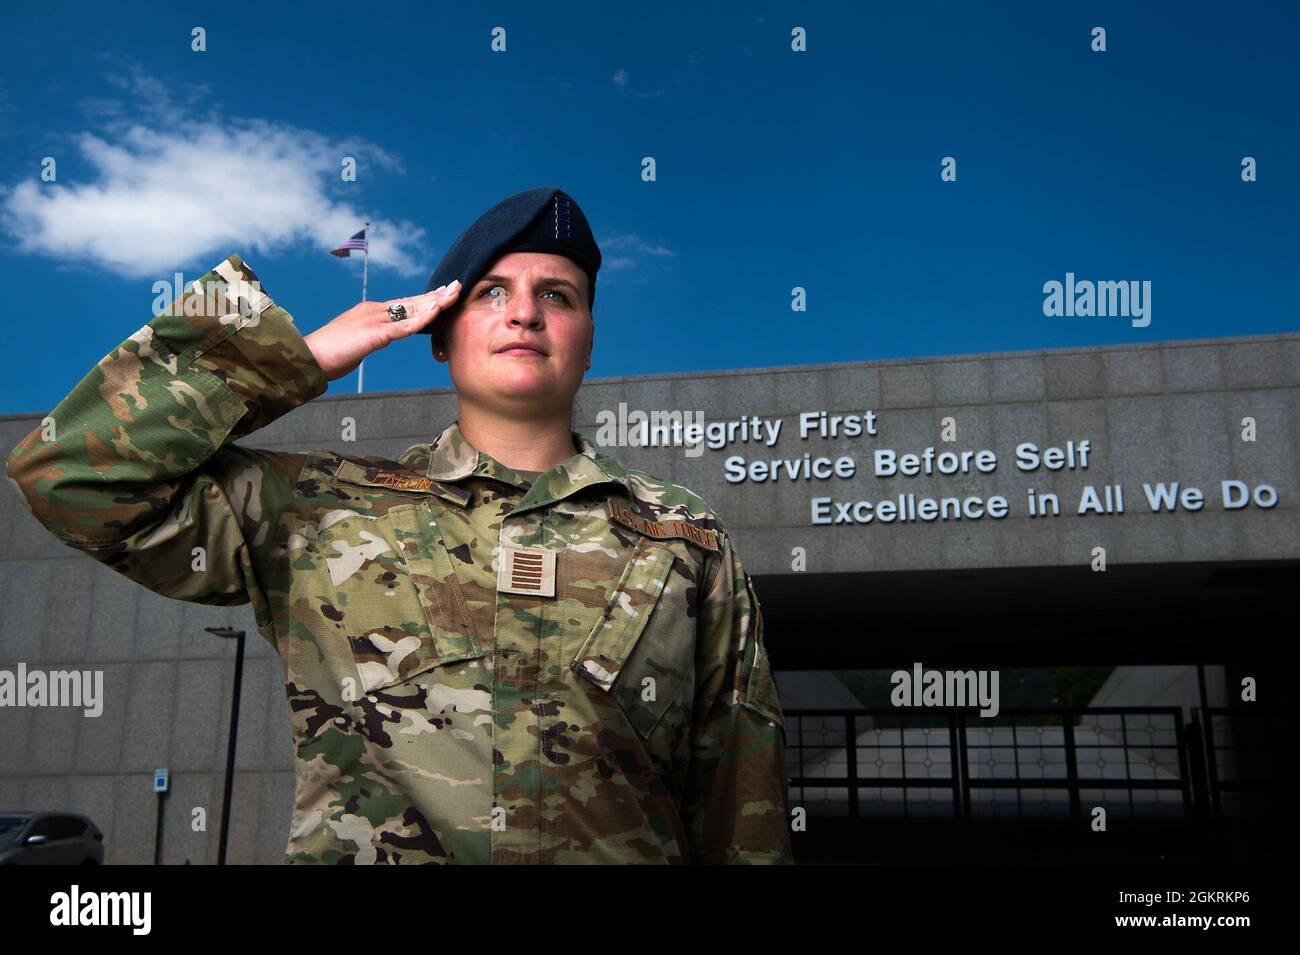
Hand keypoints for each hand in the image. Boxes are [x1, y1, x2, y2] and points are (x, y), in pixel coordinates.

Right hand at [303, 281, 460, 379]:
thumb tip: (380, 339)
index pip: (403, 304)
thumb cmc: (328, 355)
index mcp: (369, 312)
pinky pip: (405, 326)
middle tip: (456, 286)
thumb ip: (370, 338)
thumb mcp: (355, 343)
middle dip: (436, 295)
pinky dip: (423, 318)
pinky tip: (437, 311)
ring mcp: (375, 320)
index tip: (442, 294)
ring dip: (435, 302)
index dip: (425, 300)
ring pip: (412, 309)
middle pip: (412, 302)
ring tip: (453, 294)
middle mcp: (374, 311)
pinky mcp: (375, 333)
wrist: (308, 357)